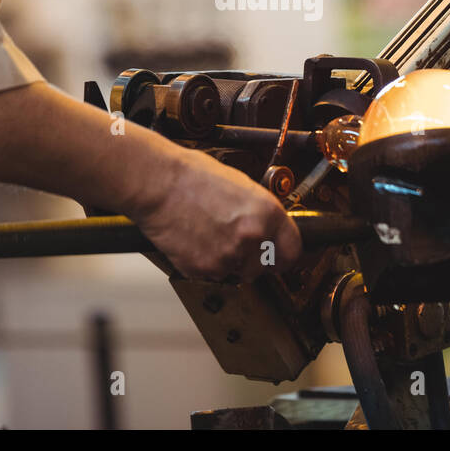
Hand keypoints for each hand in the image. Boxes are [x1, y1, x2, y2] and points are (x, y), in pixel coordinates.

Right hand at [134, 148, 302, 280]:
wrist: (157, 183)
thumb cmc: (192, 176)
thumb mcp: (241, 185)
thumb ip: (259, 212)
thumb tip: (267, 228)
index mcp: (267, 213)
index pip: (292, 252)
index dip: (283, 255)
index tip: (277, 256)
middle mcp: (252, 237)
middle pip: (263, 267)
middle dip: (251, 259)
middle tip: (232, 240)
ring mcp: (227, 256)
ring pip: (236, 273)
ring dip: (227, 262)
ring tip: (208, 234)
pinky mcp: (203, 268)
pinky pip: (211, 274)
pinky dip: (204, 263)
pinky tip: (194, 240)